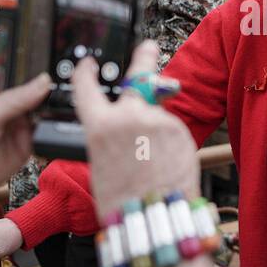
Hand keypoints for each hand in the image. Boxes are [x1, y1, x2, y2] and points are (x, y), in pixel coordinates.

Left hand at [0, 72, 50, 198]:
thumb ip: (14, 100)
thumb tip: (43, 82)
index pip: (19, 80)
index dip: (35, 75)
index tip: (52, 69)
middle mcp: (6, 110)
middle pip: (34, 96)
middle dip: (47, 94)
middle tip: (60, 89)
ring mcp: (16, 129)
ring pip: (42, 116)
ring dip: (51, 113)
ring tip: (59, 107)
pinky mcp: (24, 148)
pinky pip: (43, 137)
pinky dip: (50, 133)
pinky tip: (54, 126)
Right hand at [72, 39, 198, 217]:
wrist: (154, 220)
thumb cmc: (123, 202)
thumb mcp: (102, 165)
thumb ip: (112, 138)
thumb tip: (125, 129)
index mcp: (100, 127)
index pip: (87, 89)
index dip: (87, 74)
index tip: (89, 65)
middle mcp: (128, 116)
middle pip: (138, 77)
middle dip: (144, 59)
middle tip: (150, 46)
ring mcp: (157, 120)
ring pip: (156, 114)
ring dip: (156, 128)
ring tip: (153, 160)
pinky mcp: (180, 130)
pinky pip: (171, 130)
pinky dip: (169, 142)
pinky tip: (165, 165)